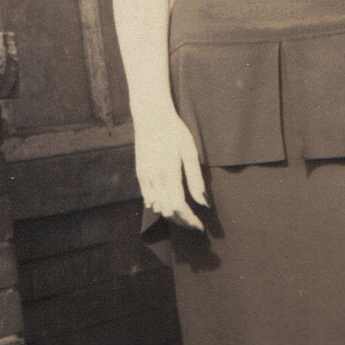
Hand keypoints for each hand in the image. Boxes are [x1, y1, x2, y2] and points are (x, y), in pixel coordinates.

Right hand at [134, 108, 207, 229]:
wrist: (152, 118)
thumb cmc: (175, 133)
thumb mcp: (190, 152)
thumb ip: (196, 180)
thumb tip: (204, 203)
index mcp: (169, 173)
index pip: (179, 207)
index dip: (190, 220)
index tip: (200, 226)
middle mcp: (154, 178)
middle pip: (167, 211)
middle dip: (182, 221)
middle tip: (195, 223)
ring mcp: (145, 177)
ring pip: (157, 208)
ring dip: (171, 215)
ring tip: (185, 215)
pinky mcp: (140, 174)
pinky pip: (148, 199)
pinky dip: (159, 206)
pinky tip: (169, 205)